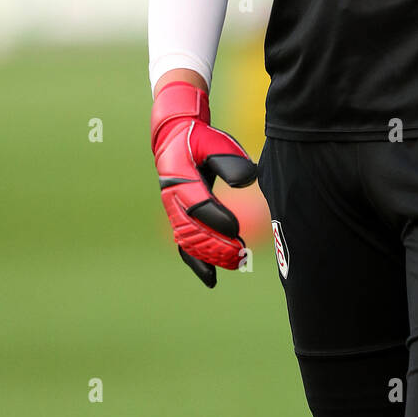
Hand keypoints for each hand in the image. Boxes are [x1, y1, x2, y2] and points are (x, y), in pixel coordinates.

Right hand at [150, 79, 257, 287]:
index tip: (236, 231)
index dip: (216, 219)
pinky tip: (212, 278)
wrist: (174, 137)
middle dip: (216, 244)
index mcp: (179, 176)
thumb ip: (230, 161)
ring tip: (236, 263)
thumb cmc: (199, 140)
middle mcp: (172, 196)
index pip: (198, 204)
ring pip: (188, 240)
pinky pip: (184, 245)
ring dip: (210, 255)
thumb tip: (245, 181)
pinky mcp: (177, 218)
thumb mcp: (215, 142)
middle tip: (240, 254)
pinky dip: (197, 263)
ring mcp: (172, 209)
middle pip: (192, 228)